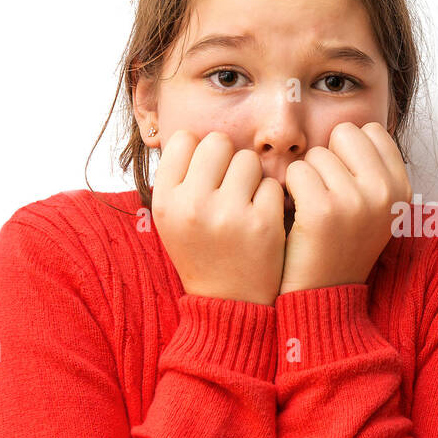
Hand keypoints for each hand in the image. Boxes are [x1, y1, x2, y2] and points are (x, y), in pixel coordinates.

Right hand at [152, 130, 285, 304]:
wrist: (229, 303)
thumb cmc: (202, 251)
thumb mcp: (173, 217)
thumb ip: (180, 176)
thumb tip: (197, 134)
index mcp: (165, 200)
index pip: (183, 138)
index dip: (200, 151)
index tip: (206, 174)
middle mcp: (192, 205)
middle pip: (219, 142)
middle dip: (228, 159)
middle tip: (230, 187)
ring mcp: (229, 214)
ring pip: (248, 160)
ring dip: (252, 178)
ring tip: (244, 205)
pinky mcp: (263, 224)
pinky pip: (273, 185)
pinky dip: (270, 199)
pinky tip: (261, 220)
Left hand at [280, 121, 412, 295]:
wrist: (323, 296)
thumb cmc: (341, 245)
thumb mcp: (374, 208)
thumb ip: (373, 168)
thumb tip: (355, 126)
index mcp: (402, 189)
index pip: (371, 130)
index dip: (348, 150)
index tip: (344, 181)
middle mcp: (385, 193)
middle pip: (344, 133)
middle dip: (329, 156)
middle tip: (326, 193)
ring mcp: (356, 201)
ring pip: (316, 153)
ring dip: (306, 177)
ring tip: (313, 210)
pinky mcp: (323, 211)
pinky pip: (296, 171)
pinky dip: (289, 189)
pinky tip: (298, 215)